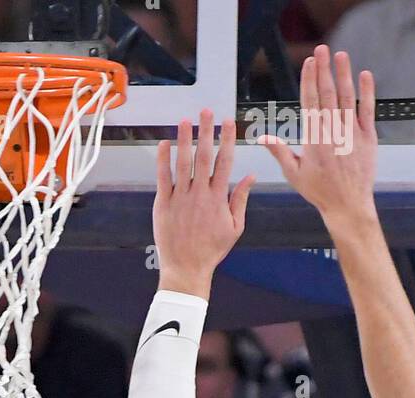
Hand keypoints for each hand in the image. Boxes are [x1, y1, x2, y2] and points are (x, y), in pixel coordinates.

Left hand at [153, 113, 254, 298]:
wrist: (186, 269)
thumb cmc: (211, 250)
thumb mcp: (234, 228)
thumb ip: (240, 200)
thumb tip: (251, 177)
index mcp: (218, 198)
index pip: (224, 161)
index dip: (226, 139)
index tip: (228, 121)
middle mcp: (199, 194)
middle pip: (203, 156)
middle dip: (206, 131)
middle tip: (207, 111)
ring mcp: (180, 198)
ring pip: (182, 163)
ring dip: (184, 139)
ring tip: (185, 120)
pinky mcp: (163, 205)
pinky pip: (163, 178)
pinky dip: (163, 160)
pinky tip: (164, 143)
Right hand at [258, 46, 376, 225]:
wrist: (348, 204)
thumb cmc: (319, 191)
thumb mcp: (294, 173)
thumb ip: (279, 151)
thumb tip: (262, 137)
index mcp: (314, 139)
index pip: (310, 102)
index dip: (309, 79)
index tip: (310, 62)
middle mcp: (333, 132)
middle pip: (327, 94)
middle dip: (324, 69)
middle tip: (322, 49)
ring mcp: (352, 133)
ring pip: (347, 97)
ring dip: (343, 74)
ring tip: (341, 55)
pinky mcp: (368, 137)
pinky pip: (368, 110)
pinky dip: (367, 92)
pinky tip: (364, 75)